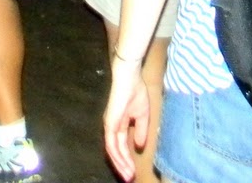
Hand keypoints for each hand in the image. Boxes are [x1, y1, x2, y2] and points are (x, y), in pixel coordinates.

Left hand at [102, 62, 149, 180]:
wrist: (130, 79)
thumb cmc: (136, 92)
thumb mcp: (142, 115)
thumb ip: (141, 130)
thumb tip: (140, 146)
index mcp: (119, 124)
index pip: (121, 146)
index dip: (127, 159)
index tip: (133, 172)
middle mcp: (112, 127)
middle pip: (115, 152)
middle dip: (123, 166)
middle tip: (130, 178)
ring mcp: (109, 126)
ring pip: (112, 151)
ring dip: (120, 164)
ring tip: (129, 175)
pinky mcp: (109, 124)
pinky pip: (111, 144)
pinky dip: (117, 156)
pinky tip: (124, 164)